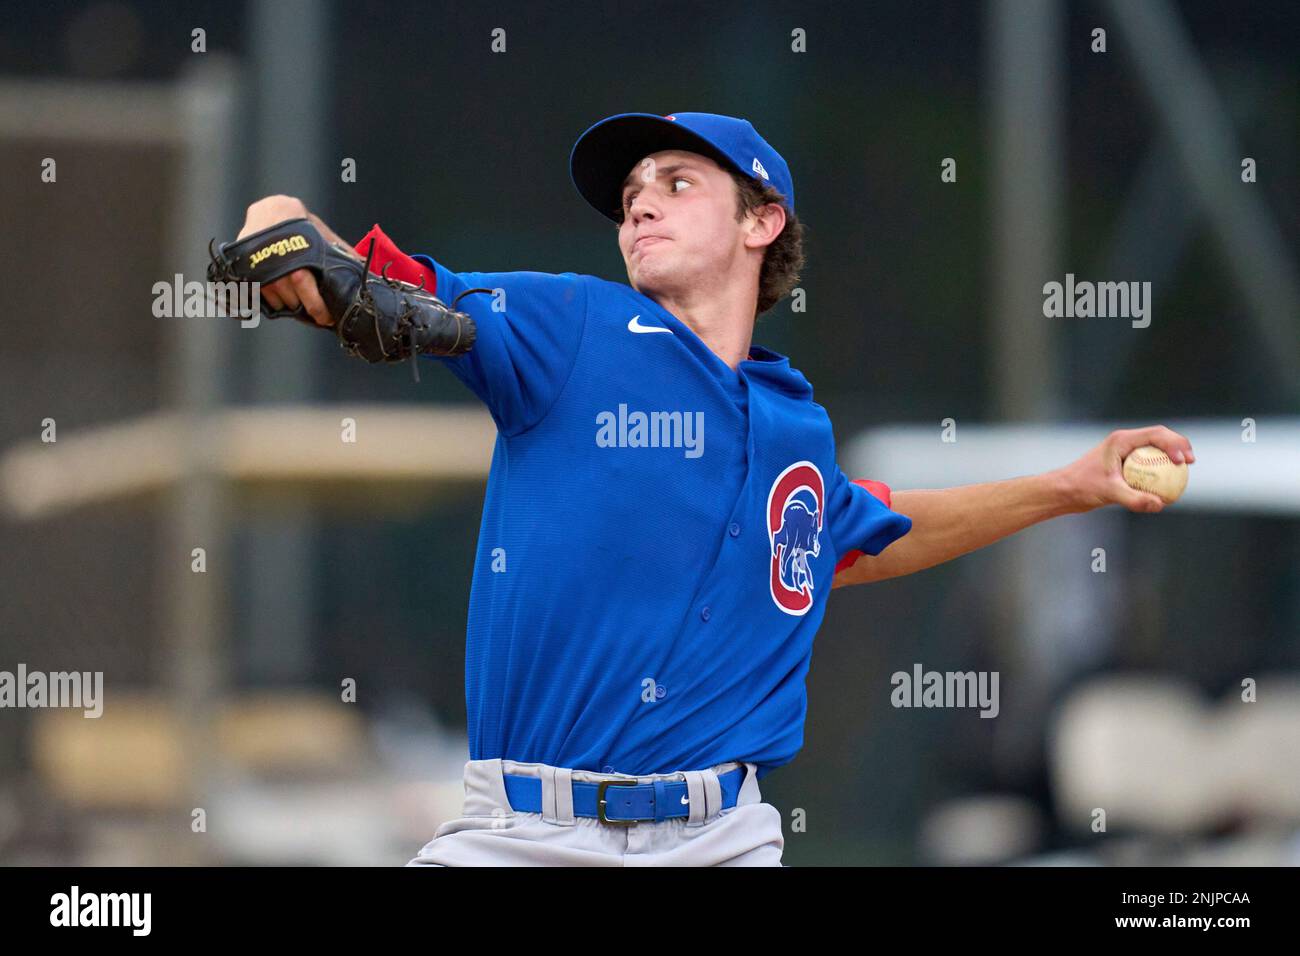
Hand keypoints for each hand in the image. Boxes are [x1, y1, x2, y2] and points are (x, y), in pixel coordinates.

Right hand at [237, 195, 333, 325]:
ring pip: (277, 302)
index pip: (310, 298)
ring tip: (296, 297)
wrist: (270, 210)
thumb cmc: (301, 225)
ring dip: (288, 304)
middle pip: (294, 304)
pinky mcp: (248, 274)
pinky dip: (271, 298)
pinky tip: (279, 292)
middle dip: (305, 309)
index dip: (319, 311)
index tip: (327, 319)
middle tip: (314, 310)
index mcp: (301, 264)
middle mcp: (279, 271)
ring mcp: (262, 274)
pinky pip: (261, 297)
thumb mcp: (323, 236)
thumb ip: (341, 251)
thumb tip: (363, 264)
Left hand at [1058, 425, 1194, 513]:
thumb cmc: (1081, 488)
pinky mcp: (1126, 465)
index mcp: (1121, 440)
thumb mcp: (1109, 493)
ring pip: (1155, 451)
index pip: (1155, 434)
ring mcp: (1126, 453)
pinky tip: (1169, 487)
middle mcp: (1125, 443)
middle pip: (1160, 437)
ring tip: (1185, 473)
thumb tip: (1160, 504)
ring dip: (1171, 458)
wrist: (1064, 492)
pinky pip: (1149, 465)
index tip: (1183, 460)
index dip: (1174, 443)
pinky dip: (1161, 472)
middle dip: (1179, 446)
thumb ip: (1134, 499)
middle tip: (1191, 462)